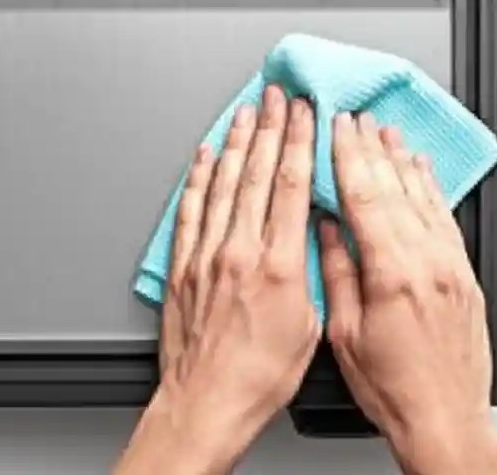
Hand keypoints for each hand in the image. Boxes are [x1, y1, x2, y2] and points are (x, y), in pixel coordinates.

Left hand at [115, 86, 319, 474]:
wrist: (207, 401)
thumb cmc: (259, 376)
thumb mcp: (311, 326)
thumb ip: (313, 275)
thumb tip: (314, 241)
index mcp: (280, 266)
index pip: (293, 186)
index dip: (300, 143)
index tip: (306, 115)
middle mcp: (240, 252)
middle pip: (259, 174)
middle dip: (272, 129)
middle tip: (278, 96)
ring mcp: (207, 256)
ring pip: (224, 184)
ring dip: (237, 143)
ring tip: (246, 112)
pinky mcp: (182, 267)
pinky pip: (190, 210)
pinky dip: (199, 179)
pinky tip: (206, 157)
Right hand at [319, 112, 496, 474]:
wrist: (445, 420)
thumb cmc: (393, 389)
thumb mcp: (345, 334)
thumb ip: (338, 273)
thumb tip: (327, 230)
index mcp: (392, 276)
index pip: (366, 198)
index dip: (348, 157)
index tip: (336, 128)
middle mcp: (428, 264)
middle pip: (395, 189)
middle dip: (372, 148)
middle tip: (356, 118)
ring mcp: (451, 268)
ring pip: (424, 199)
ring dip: (402, 161)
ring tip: (386, 132)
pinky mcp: (465, 277)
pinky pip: (446, 219)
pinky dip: (431, 189)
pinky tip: (421, 172)